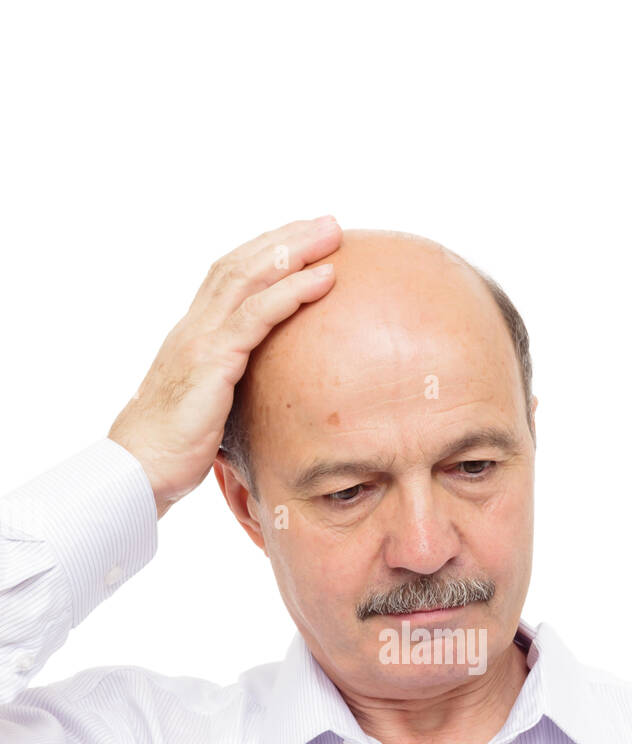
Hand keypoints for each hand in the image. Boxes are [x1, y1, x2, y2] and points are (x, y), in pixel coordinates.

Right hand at [108, 215, 341, 517]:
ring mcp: (200, 340)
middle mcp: (194, 327)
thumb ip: (229, 391)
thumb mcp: (207, 410)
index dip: (265, 253)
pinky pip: (256, 317)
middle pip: (243, 264)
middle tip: (327, 223)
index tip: (301, 239)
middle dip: (286, 239)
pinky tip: (324, 279)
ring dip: (295, 251)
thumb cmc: (173, 451)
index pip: (230, 277)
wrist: (138, 471)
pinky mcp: (211, 362)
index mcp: (193, 335)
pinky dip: (291, 293)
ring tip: (332, 235)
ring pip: (250, 277)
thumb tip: (259, 399)